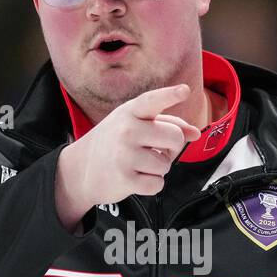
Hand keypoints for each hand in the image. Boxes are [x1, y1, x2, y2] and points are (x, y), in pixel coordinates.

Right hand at [55, 84, 201, 226]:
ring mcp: (124, 154)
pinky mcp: (124, 178)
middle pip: (175, 138)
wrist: (81, 169)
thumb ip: (166, 124)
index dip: (170, 95)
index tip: (184, 91)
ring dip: (158, 169)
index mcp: (130, 112)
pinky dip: (151, 185)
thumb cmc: (114, 144)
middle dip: (172, 148)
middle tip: (154, 151)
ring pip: (166, 164)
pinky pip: (158, 184)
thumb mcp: (135, 125)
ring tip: (139, 165)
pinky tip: (135, 178)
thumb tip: (195, 133)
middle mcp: (126, 130)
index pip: (152, 100)